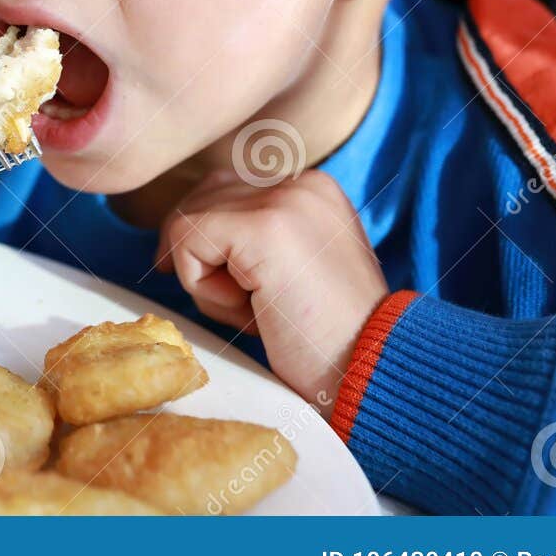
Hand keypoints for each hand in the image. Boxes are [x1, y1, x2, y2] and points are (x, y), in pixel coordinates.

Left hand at [155, 169, 388, 411]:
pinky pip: (187, 238)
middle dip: (202, 257)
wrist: (371, 371)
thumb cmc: (326, 339)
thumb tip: (184, 229)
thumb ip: (255, 240)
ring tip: (258, 310)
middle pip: (203, 199)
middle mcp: (300, 184)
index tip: (211, 279)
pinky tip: (252, 309)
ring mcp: (283, 200)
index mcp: (313, 190)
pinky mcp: (263, 226)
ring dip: (205, 277)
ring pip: (191, 221)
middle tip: (246, 306)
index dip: (206, 240)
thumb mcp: (292, 271)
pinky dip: (201, 284)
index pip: (226, 190)